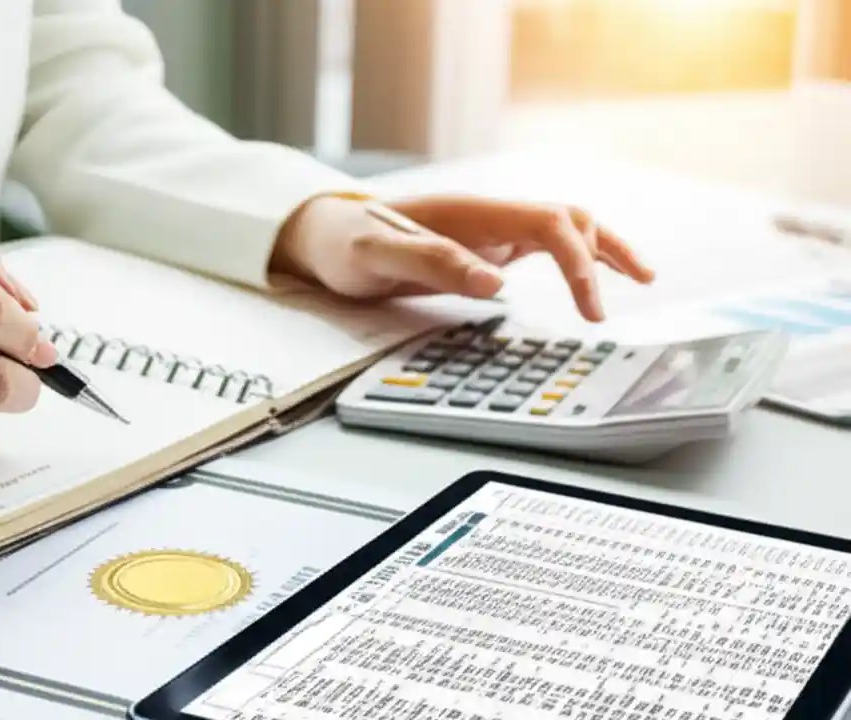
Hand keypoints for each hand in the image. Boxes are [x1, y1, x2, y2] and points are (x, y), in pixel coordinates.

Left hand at [271, 193, 654, 321]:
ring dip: (602, 247)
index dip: (580, 265)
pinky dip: (576, 257)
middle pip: (569, 218)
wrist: (321, 232)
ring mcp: (489, 229)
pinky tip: (591, 277)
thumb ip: (431, 263)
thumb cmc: (342, 242)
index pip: (550, 225)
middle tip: (622, 299)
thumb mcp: (375, 255)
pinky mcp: (485, 245)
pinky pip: (544, 244)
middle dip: (605, 253)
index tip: (591, 310)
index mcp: (471, 214)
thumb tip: (497, 285)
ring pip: (564, 226)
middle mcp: (488, 215)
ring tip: (641, 276)